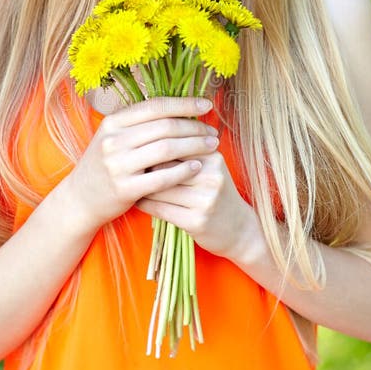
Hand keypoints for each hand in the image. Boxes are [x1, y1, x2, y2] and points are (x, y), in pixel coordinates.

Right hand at [66, 97, 218, 234]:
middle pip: (165, 127)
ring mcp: (117, 165)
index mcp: (113, 122)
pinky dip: (183, 170)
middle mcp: (113, 140)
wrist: (80, 199)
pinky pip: (162, 177)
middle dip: (194, 128)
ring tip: (211, 146)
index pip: (155, 105)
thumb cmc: (105, 165)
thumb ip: (139, 123)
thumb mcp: (114, 137)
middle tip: (213, 132)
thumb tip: (178, 107)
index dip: (184, 103)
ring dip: (194, 146)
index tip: (207, 105)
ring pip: (166, 149)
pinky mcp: (124, 189)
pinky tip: (198, 166)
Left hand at [135, 148, 253, 259]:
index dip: (152, 149)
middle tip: (130, 170)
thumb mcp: (210, 167)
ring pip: (159, 188)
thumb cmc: (216, 193)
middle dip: (144, 168)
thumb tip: (146, 140)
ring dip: (142, 188)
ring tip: (132, 185)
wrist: (240, 229)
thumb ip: (185, 152)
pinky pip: (160, 209)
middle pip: (163, 166)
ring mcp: (205, 200)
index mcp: (213, 157)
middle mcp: (211, 176)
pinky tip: (139, 202)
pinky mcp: (196, 221)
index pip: (172, 145)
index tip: (137, 152)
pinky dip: (145, 205)